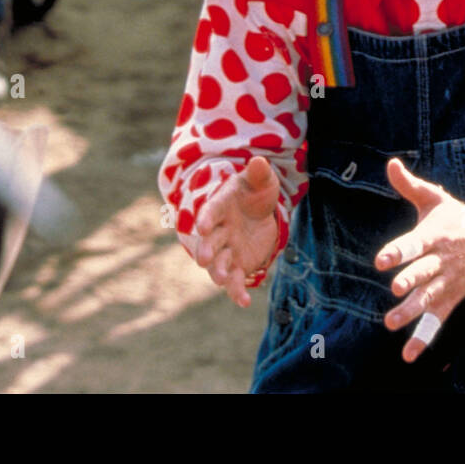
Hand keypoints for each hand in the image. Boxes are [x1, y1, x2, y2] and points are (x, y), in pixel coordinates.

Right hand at [193, 156, 280, 307]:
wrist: (261, 212)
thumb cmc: (256, 193)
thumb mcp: (261, 181)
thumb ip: (259, 174)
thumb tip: (259, 161)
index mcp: (220, 206)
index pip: (210, 212)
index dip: (206, 218)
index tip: (203, 226)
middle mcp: (219, 230)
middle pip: (209, 241)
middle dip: (206, 249)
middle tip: (203, 258)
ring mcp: (226, 249)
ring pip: (218, 264)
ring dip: (219, 272)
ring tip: (223, 280)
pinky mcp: (238, 265)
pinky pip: (235, 281)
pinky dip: (237, 292)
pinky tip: (245, 302)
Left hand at [375, 158, 464, 362]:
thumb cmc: (456, 218)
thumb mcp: (435, 199)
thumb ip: (410, 185)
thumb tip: (390, 163)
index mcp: (435, 235)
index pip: (415, 243)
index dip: (398, 251)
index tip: (381, 260)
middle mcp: (441, 261)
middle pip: (424, 273)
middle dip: (411, 281)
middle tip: (395, 288)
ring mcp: (447, 282)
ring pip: (428, 299)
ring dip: (411, 311)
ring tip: (390, 322)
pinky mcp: (450, 299)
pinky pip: (437, 320)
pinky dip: (424, 338)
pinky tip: (408, 354)